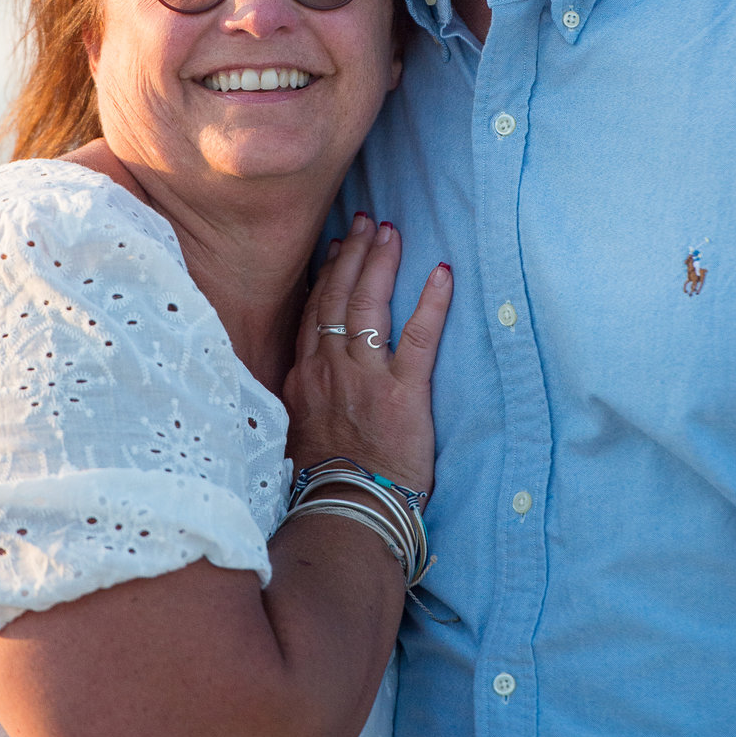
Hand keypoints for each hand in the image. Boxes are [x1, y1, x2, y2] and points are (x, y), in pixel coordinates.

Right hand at [282, 213, 451, 498]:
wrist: (343, 515)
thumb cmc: (321, 485)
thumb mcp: (294, 434)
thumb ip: (301, 399)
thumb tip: (303, 384)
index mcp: (302, 379)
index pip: (313, 311)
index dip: (326, 275)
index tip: (336, 247)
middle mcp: (329, 369)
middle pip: (338, 296)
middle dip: (353, 253)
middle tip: (366, 221)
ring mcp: (365, 378)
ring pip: (369, 304)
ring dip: (381, 263)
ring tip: (391, 232)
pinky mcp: (403, 394)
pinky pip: (419, 337)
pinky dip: (431, 302)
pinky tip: (442, 273)